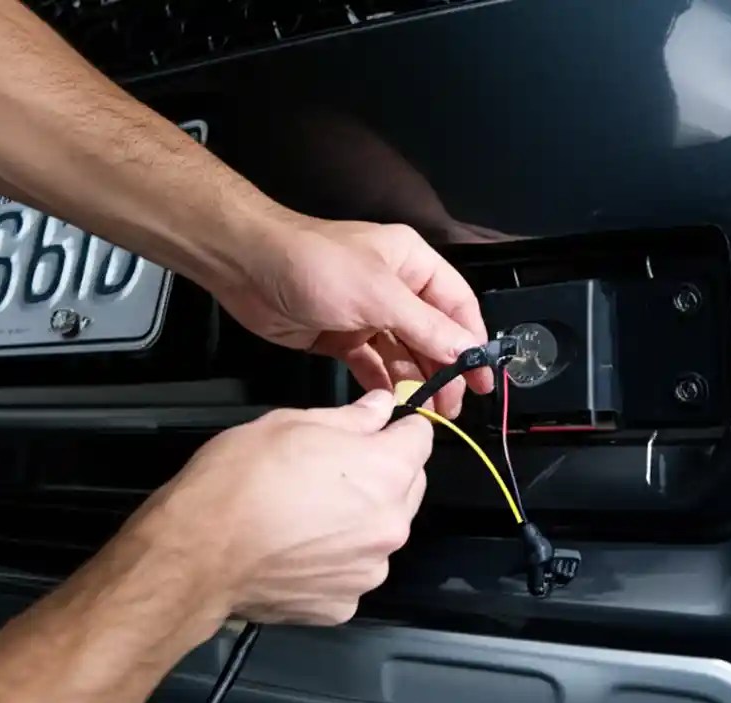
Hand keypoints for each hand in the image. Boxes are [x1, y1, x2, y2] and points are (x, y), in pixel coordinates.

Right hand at [138, 390, 430, 625]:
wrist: (197, 554)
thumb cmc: (239, 478)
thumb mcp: (291, 423)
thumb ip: (351, 417)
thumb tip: (382, 407)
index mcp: (386, 472)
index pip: (422, 436)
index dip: (399, 428)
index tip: (377, 429)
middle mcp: (391, 525)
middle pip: (409, 487)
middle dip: (383, 474)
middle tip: (331, 470)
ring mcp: (369, 571)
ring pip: (380, 533)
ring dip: (360, 521)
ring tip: (308, 515)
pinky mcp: (344, 605)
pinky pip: (351, 572)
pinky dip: (334, 561)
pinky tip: (296, 550)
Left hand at [214, 217, 491, 417]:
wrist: (247, 267)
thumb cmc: (314, 265)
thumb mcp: (379, 295)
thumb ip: (426, 327)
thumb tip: (466, 351)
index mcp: (411, 263)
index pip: (457, 305)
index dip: (472, 341)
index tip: (483, 377)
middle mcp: (394, 288)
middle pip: (433, 334)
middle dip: (446, 369)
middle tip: (455, 405)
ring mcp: (367, 314)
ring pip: (403, 352)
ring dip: (417, 380)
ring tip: (430, 411)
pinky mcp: (341, 337)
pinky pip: (371, 364)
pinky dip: (382, 383)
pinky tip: (391, 402)